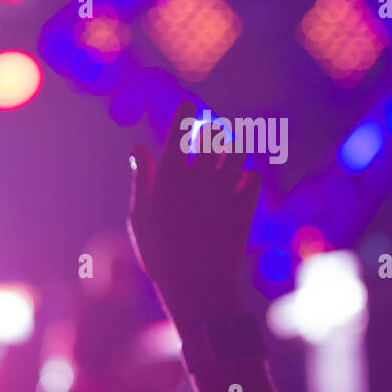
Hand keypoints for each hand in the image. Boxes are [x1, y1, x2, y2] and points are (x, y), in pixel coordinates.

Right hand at [128, 102, 261, 326]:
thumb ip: (143, 178)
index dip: (183, 114)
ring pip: (237, 153)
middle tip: (208, 136)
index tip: (186, 106)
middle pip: (213, 137)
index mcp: (170, 178)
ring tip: (224, 158)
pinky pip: (254, 179)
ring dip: (231, 150)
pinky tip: (238, 185)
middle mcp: (200, 178)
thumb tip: (138, 147)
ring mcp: (227, 191)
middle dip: (211, 132)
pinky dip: (247, 178)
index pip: (179, 132)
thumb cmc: (159, 253)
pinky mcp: (247, 206)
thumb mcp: (140, 216)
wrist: (197, 285)